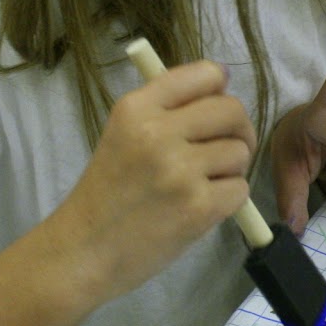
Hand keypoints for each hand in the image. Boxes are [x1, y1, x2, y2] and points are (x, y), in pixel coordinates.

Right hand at [51, 61, 255, 303]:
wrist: (84, 250)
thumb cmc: (107, 193)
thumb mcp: (123, 135)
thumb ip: (166, 110)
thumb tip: (221, 87)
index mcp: (136, 107)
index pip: (205, 74)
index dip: (220, 90)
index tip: (216, 108)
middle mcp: (158, 132)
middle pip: (232, 110)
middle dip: (238, 130)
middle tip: (226, 149)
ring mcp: (179, 170)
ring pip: (240, 151)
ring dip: (231, 169)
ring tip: (203, 183)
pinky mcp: (197, 207)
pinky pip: (240, 188)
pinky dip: (229, 199)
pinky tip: (203, 206)